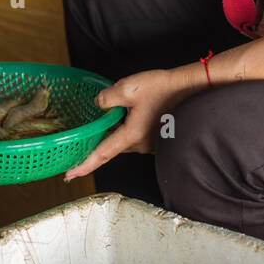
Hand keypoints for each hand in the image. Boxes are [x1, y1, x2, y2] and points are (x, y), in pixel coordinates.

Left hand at [64, 67, 196, 180]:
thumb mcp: (130, 88)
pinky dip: (125, 129)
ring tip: (102, 121)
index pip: (101, 154)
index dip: (84, 165)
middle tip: (79, 144)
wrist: (194, 88)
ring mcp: (150, 142)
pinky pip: (135, 136)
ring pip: (124, 141)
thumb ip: (108, 98)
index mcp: (131, 135)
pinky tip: (124, 114)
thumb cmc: (166, 89)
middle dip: (96, 145)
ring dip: (112, 134)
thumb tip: (98, 104)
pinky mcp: (157, 136)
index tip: (69, 174)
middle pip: (111, 148)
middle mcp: (141, 144)